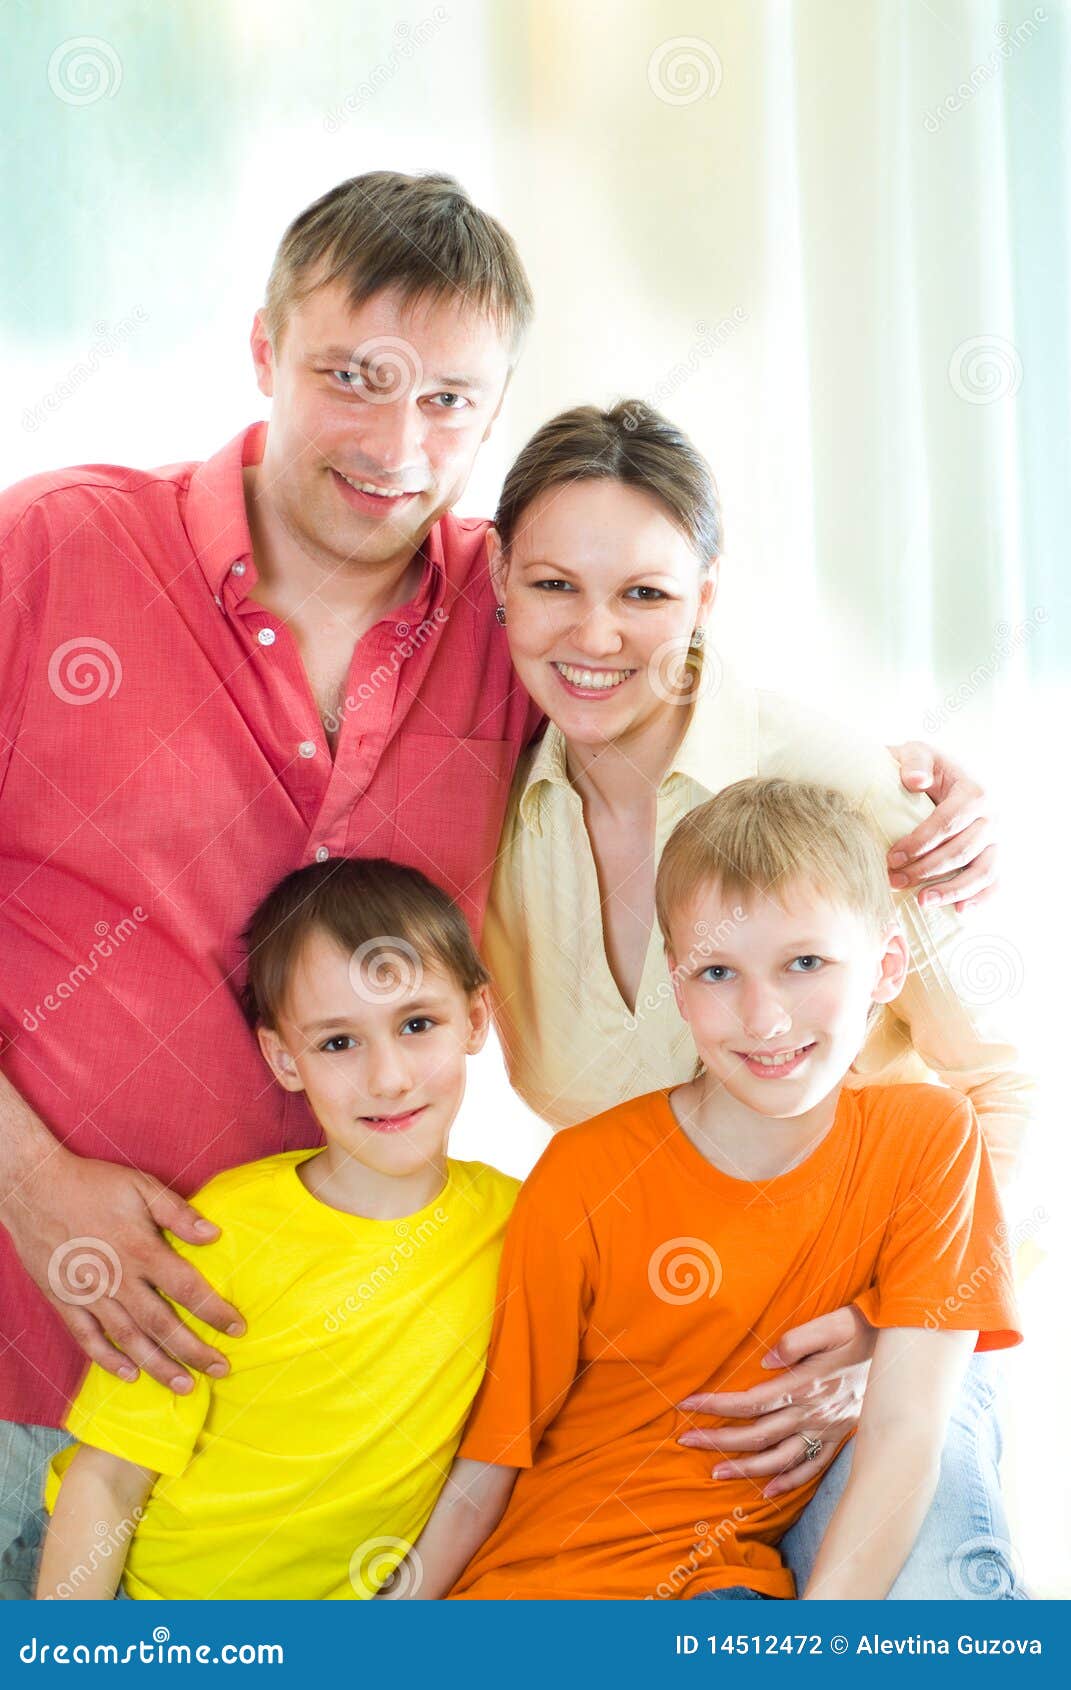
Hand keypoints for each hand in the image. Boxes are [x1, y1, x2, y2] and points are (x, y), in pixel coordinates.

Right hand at [0, 1144, 244, 1391]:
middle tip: (220, 1370)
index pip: (187, 1289)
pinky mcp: (64, 1301)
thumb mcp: (141, 1186)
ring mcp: (89, 1294)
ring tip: (184, 1386)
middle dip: (193, 1351)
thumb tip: (213, 1235)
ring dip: (158, 1365)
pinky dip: (108, 1360)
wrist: (34, 1189)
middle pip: (161, 1324)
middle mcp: (117, 1279)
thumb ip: (177, 1212)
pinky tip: (129, 1375)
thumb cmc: (92, 1184)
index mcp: (140, 1250)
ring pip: (128, 1339)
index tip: (237, 1329)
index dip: (214, 1312)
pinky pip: (88, 1338)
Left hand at [676, 1306, 875, 1497]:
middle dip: (718, 1439)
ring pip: (779, 1458)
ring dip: (745, 1467)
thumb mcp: (834, 1323)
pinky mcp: (840, 1437)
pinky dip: (788, 1482)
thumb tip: (766, 1359)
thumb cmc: (867, 1330)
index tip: (687, 1405)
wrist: (909, 1354)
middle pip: (757, 1435)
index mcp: (806, 1385)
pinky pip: (811, 1468)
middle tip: (685, 1439)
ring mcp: (827, 1430)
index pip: (751, 1402)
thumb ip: (798, 1340)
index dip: (717, 1406)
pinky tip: (767, 1492)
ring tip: (714, 1472)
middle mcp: (814, 1413)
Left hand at [886, 741, 997, 912]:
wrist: (936, 776)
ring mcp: (995, 839)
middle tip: (894, 881)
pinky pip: (994, 882)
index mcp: (974, 790)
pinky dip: (981, 899)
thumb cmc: (923, 768)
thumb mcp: (916, 753)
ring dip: (952, 890)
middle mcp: (992, 816)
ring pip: (983, 871)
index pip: (949, 821)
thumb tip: (916, 781)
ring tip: (922, 902)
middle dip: (927, 870)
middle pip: (962, 850)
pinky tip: (960, 911)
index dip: (920, 842)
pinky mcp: (993, 856)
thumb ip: (914, 762)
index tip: (892, 857)